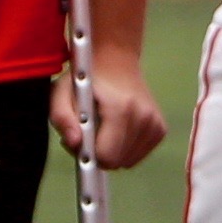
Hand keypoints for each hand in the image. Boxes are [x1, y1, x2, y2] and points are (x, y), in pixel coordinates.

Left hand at [54, 48, 164, 170]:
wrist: (115, 60)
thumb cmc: (85, 79)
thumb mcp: (61, 93)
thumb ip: (62, 119)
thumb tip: (75, 143)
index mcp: (121, 109)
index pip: (107, 157)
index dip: (89, 153)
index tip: (83, 139)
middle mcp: (144, 117)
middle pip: (117, 162)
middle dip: (100, 154)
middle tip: (91, 132)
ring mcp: (155, 123)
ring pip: (128, 162)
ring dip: (113, 152)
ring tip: (104, 129)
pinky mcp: (160, 128)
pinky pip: (138, 156)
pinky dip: (126, 149)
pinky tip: (119, 131)